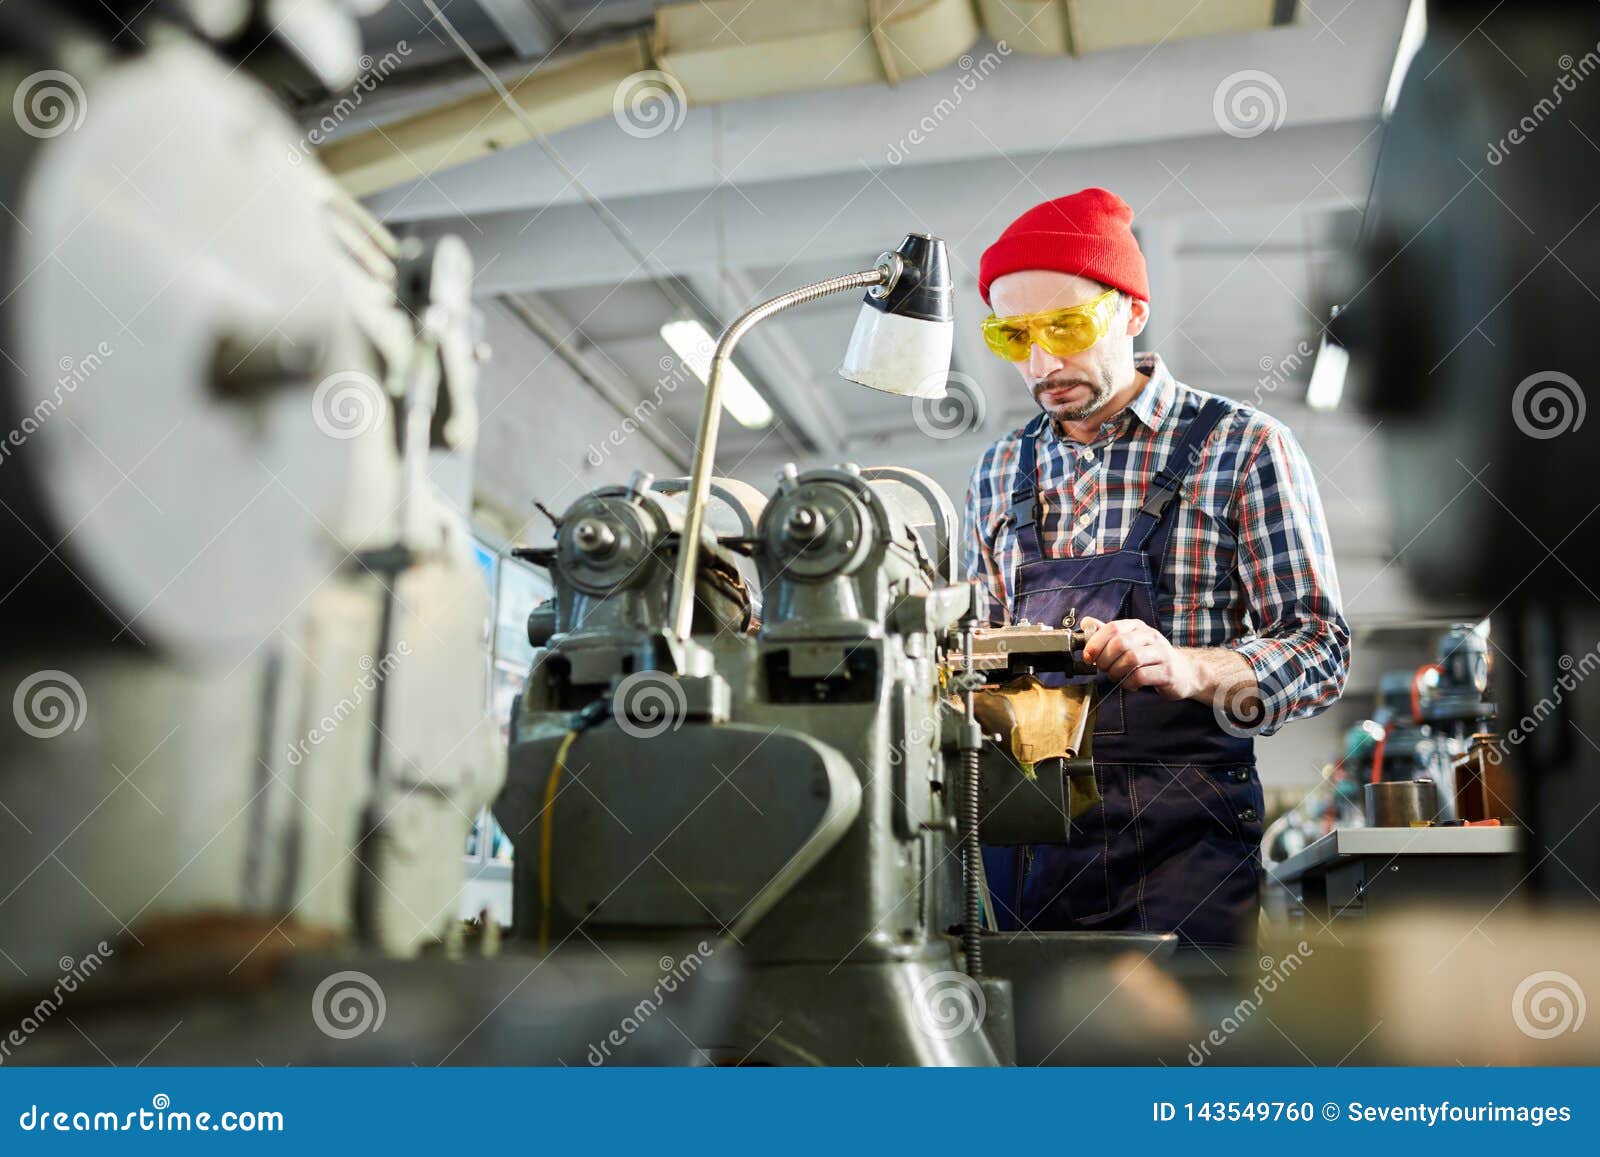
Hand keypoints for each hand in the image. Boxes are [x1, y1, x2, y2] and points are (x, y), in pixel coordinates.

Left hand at [1079, 617, 1198, 699]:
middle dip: (1105, 659)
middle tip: (1102, 668)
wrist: (1184, 672)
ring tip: (1115, 676)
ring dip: (1116, 671)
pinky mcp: (1167, 672)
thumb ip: (1107, 633)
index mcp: (1138, 627)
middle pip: (1120, 643)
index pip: (1113, 628)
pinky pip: (1141, 676)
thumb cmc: (1150, 657)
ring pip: (1131, 659)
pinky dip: (1129, 683)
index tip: (1087, 657)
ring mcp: (1161, 654)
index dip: (1095, 643)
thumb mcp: (1129, 641)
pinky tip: (1130, 684)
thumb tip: (1085, 623)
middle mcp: (1150, 636)